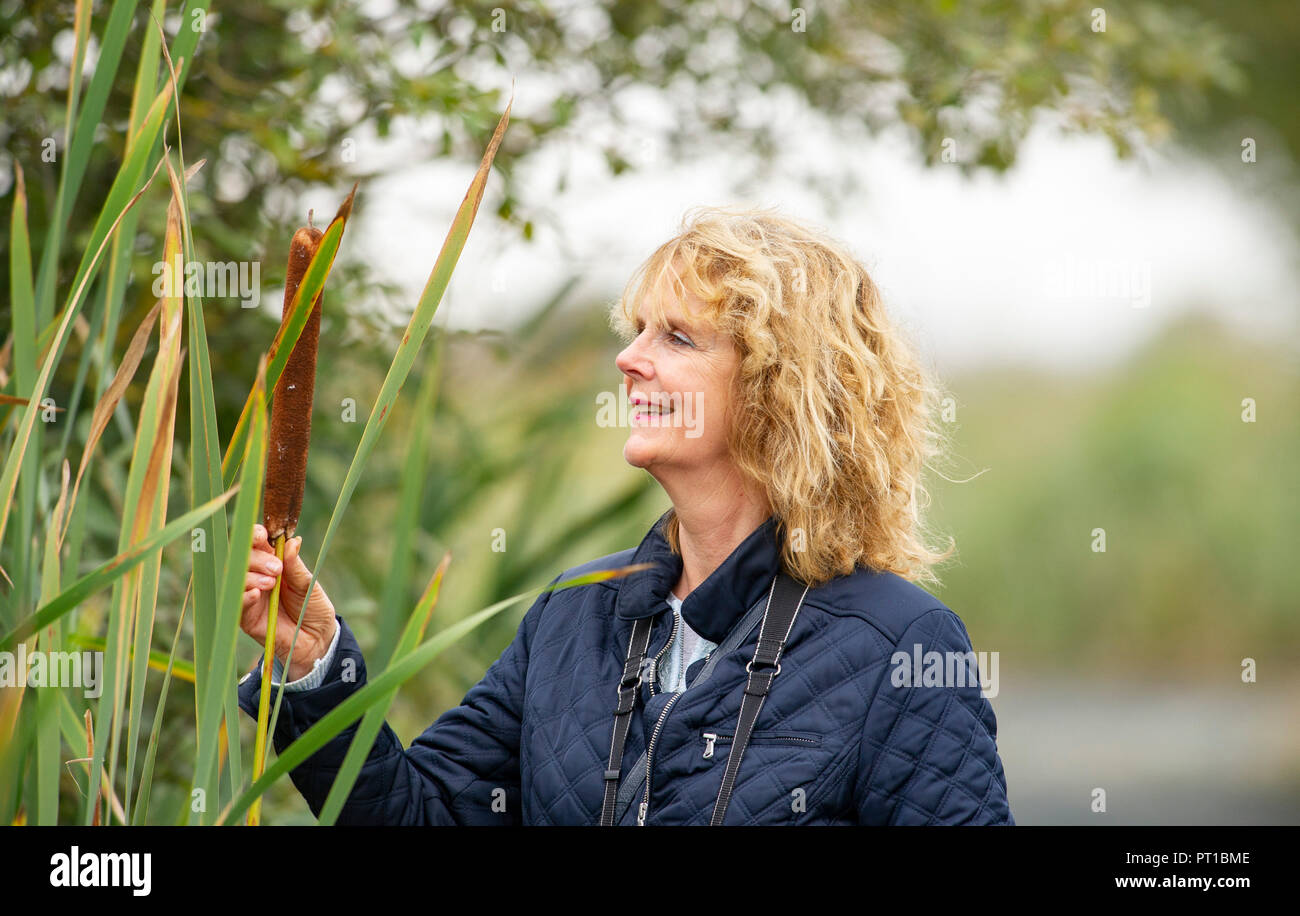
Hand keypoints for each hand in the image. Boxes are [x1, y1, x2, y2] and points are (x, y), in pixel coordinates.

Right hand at [241, 524, 337, 681]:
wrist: (317, 639)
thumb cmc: (313, 607)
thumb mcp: (309, 584)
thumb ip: (297, 566)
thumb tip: (292, 541)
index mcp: (272, 562)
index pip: (256, 543)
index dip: (255, 535)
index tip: (263, 535)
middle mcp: (257, 576)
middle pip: (242, 558)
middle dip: (257, 559)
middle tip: (277, 568)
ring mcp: (250, 596)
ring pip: (236, 578)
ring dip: (251, 576)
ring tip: (271, 583)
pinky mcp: (246, 618)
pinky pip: (236, 605)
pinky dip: (244, 596)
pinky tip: (256, 594)